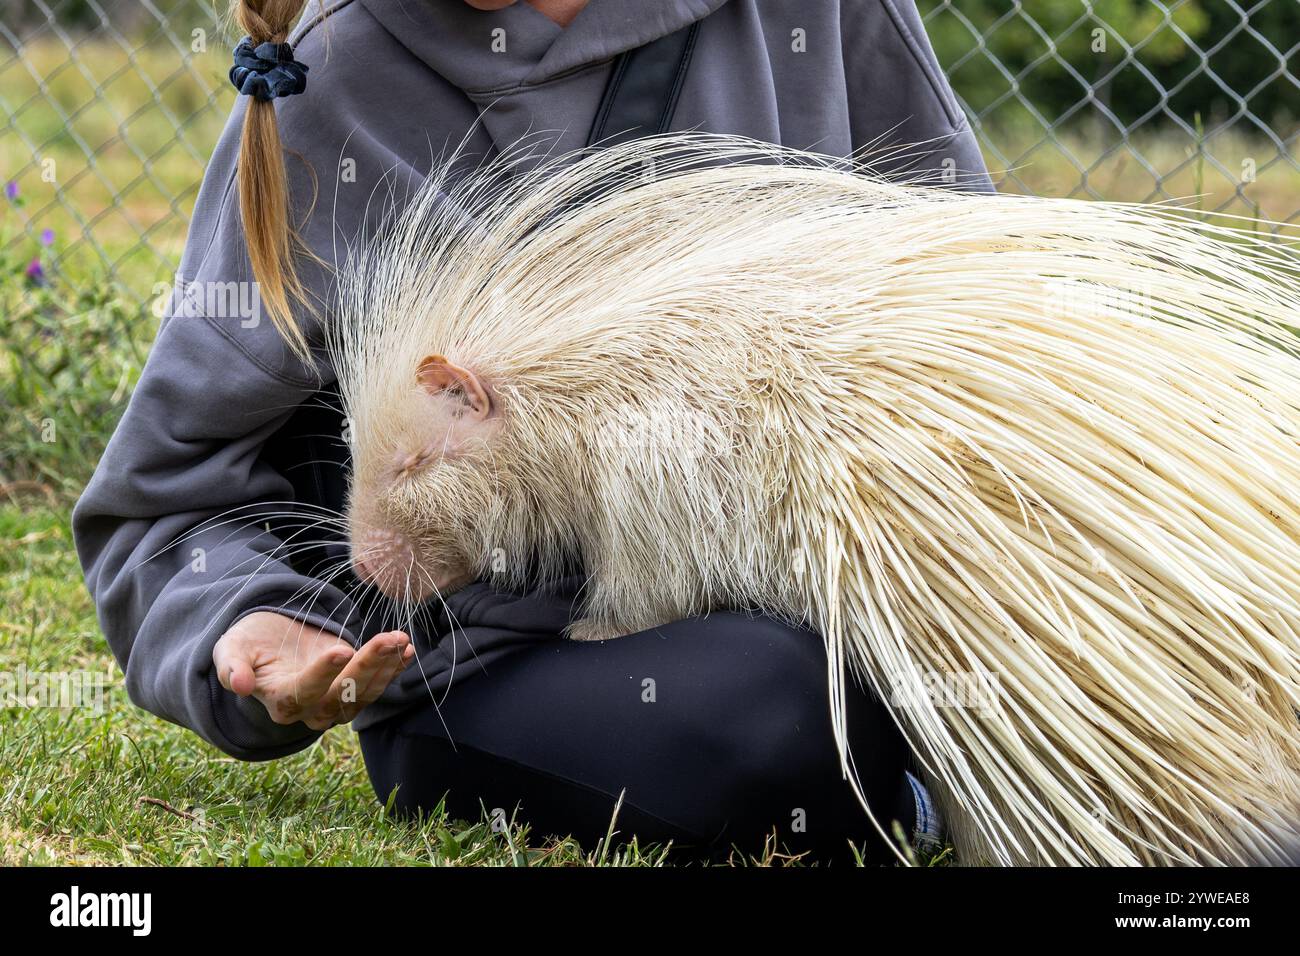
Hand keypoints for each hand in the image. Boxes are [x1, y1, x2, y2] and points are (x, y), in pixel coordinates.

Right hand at [213, 611, 413, 730]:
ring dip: (385, 667)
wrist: (268, 642)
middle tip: (386, 640)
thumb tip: (239, 685)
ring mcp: (335, 702)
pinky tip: (406, 650)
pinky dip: (394, 668)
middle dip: (366, 668)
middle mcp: (310, 709)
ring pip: (364, 693)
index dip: (322, 675)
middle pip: (341, 697)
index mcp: (279, 701)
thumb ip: (232, 667)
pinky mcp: (353, 689)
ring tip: (399, 640)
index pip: (303, 693)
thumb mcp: (230, 649)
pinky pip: (377, 685)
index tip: (341, 649)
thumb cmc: (247, 644)